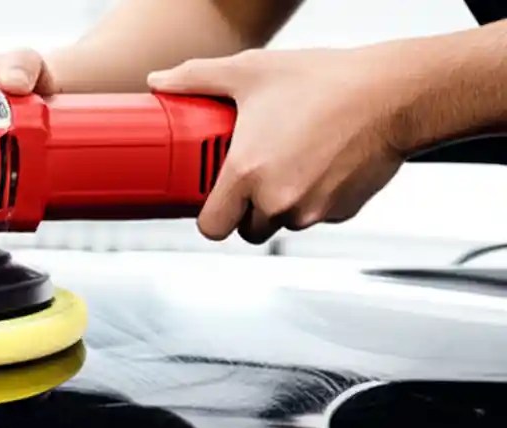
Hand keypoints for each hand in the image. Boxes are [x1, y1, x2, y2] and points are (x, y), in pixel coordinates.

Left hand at [148, 46, 409, 243]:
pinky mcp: (340, 213)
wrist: (392, 93)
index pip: (211, 228)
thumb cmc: (324, 82)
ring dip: (278, 205)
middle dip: (245, 209)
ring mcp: (311, 210)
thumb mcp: (250, 72)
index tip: (215, 199)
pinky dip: (312, 199)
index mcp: (247, 174)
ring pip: (281, 224)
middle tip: (252, 177)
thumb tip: (159, 81)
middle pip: (246, 230)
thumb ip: (196, 79)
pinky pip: (315, 217)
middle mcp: (277, 200)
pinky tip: (317, 164)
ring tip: (286, 163)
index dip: (211, 214)